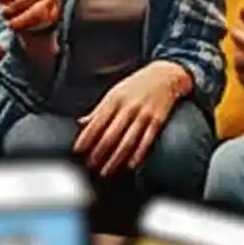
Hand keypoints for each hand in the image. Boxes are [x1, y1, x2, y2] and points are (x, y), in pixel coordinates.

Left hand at [73, 62, 191, 177]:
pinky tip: (130, 164)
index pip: (96, 122)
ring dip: (115, 158)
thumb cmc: (137, 85)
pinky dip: (138, 154)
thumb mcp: (115, 92)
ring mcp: (144, 115)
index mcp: (114, 99)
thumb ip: (99, 110)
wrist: (165, 75)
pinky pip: (146, 141)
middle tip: (90, 164)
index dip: (86, 137)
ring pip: (127, 141)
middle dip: (98, 152)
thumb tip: (82, 123)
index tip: (78, 149)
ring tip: (106, 170)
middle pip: (110, 135)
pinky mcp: (157, 121)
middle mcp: (128, 107)